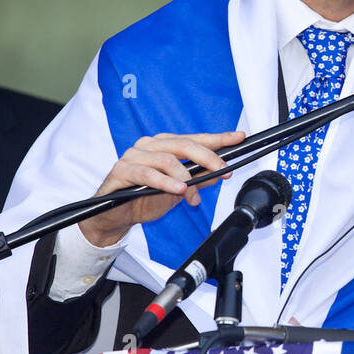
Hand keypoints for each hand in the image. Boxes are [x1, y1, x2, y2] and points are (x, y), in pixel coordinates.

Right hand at [79, 131, 246, 246]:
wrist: (115, 215)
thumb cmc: (143, 198)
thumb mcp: (178, 190)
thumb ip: (197, 180)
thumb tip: (220, 173)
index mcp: (163, 146)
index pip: (194, 139)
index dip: (217, 138)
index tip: (237, 138)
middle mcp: (149, 146)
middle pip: (183, 144)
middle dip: (207, 157)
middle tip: (223, 170)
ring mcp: (134, 156)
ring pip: (167, 159)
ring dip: (185, 177)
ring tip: (193, 193)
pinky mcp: (122, 170)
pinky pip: (147, 174)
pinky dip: (165, 182)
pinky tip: (178, 189)